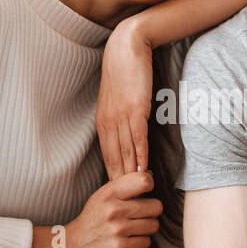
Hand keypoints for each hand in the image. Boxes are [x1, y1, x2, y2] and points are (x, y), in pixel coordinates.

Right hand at [62, 171, 162, 247]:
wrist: (71, 246)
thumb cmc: (92, 220)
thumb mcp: (102, 196)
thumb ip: (124, 187)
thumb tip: (150, 179)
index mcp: (109, 193)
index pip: (144, 181)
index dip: (149, 186)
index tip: (143, 193)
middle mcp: (113, 209)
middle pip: (156, 206)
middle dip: (150, 212)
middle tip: (137, 216)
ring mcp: (117, 230)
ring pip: (153, 225)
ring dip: (145, 229)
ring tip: (130, 229)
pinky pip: (146, 242)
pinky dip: (139, 243)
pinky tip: (126, 241)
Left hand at [97, 19, 152, 180]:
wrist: (127, 45)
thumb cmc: (125, 70)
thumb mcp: (119, 98)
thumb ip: (122, 117)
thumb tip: (130, 134)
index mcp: (103, 121)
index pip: (107, 155)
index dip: (112, 175)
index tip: (118, 194)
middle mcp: (109, 122)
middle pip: (114, 158)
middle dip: (119, 181)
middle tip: (126, 202)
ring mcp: (121, 116)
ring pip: (126, 151)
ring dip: (130, 173)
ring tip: (137, 192)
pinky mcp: (136, 108)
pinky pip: (138, 136)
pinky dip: (140, 154)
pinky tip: (143, 169)